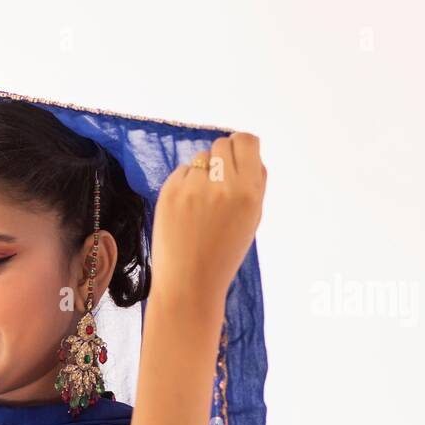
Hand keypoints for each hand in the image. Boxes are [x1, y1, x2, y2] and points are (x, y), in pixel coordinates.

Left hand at [148, 132, 266, 322]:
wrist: (189, 283)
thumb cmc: (224, 254)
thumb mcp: (252, 220)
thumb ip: (255, 184)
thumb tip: (250, 154)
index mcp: (249, 192)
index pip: (247, 141)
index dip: (241, 147)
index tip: (237, 157)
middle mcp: (222, 185)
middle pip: (222, 144)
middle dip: (221, 158)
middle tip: (217, 184)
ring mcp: (193, 188)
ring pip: (200, 158)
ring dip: (202, 173)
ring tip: (201, 205)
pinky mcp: (169, 192)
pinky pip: (181, 172)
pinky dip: (183, 185)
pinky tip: (185, 211)